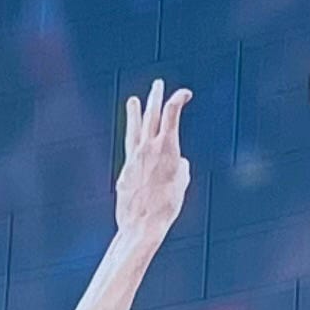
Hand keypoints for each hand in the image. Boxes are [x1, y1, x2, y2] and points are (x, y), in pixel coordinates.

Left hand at [112, 80, 193, 246]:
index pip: (171, 113)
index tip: (185, 94)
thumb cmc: (167, 207)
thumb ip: (180, 168)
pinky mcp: (125, 171)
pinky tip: (136, 147)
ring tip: (133, 101)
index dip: (178, 98)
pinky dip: (135, 146)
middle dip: (155, 97)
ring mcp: (133, 158)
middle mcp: (148, 148)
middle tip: (157, 84)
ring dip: (134, 113)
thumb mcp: (181, 184)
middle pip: (151, 115)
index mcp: (167, 148)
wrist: (142, 225)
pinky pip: (130, 153)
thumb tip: (177, 164)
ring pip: (134, 129)